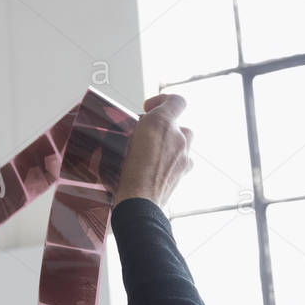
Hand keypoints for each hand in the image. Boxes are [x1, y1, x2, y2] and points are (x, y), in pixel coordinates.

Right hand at [113, 93, 193, 208]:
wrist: (138, 203)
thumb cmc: (125, 174)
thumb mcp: (120, 141)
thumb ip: (132, 129)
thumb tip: (134, 129)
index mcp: (161, 123)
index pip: (176, 101)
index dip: (162, 101)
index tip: (148, 109)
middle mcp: (178, 137)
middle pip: (179, 124)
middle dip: (164, 127)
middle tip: (146, 135)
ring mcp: (184, 156)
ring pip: (183, 142)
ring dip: (171, 144)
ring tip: (152, 153)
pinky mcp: (183, 173)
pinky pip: (183, 161)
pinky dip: (172, 161)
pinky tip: (156, 169)